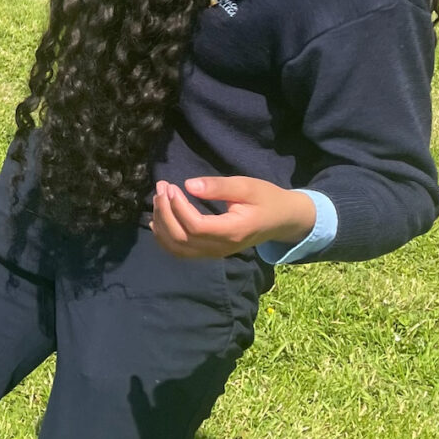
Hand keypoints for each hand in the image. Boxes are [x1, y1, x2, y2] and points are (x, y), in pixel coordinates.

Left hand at [150, 177, 314, 259]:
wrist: (282, 220)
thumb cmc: (266, 199)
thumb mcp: (247, 186)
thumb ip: (218, 186)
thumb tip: (188, 185)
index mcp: (233, 231)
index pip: (196, 226)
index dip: (178, 208)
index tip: (171, 186)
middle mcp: (222, 248)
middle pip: (182, 238)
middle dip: (164, 212)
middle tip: (161, 187)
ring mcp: (215, 253)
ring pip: (178, 248)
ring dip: (162, 224)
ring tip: (158, 199)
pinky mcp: (211, 252)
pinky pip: (182, 252)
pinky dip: (165, 239)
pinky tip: (156, 221)